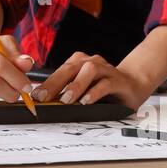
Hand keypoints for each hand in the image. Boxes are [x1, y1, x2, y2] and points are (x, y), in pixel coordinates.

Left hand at [33, 50, 156, 110]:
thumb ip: (66, 94)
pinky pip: (105, 83)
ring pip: (89, 71)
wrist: (132, 85)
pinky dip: (95, 92)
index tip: (33, 97)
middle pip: (70, 68)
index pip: (58, 71)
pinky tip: (87, 101)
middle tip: (43, 98)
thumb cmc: (103, 89)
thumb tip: (43, 105)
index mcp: (78, 63)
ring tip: (66, 100)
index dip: (45, 83)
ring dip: (76, 85)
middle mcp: (90, 62)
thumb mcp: (82, 91)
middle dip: (54, 83)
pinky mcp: (118, 80)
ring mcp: (105, 69)